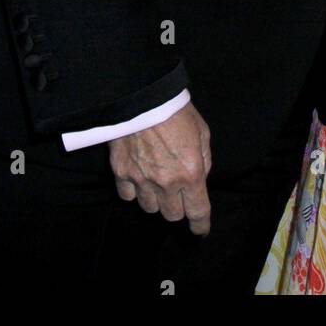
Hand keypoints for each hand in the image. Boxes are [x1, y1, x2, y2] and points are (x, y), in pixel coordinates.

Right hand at [109, 101, 211, 234]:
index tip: (200, 230)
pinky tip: (139, 176)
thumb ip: (204, 160)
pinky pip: (128, 196)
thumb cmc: (176, 110)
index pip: (198, 211)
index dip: (200, 225)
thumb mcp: (202, 132)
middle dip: (178, 207)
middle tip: (177, 191)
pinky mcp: (121, 173)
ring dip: (156, 199)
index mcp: (190, 172)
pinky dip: (134, 191)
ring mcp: (142, 179)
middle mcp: (166, 182)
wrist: (142, 95)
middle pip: (172, 215)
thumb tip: (199, 178)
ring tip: (157, 180)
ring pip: (150, 208)